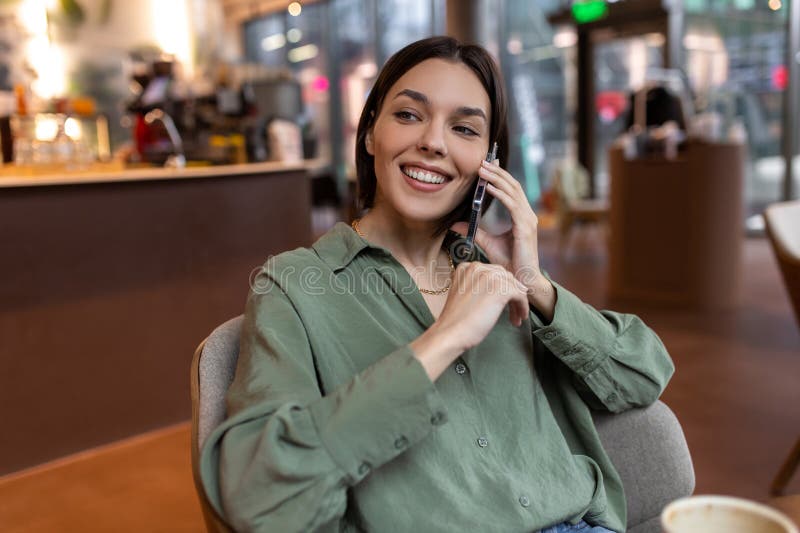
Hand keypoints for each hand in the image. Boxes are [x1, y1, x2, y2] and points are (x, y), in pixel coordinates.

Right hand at [411, 262, 528, 380]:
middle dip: (511, 294)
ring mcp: (490, 277)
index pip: (493, 273)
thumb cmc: (456, 320)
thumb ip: (479, 287)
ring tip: (517, 318)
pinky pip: (520, 295)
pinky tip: (519, 318)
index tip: (504, 303)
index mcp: (467, 267)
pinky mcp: (500, 289)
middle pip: (505, 278)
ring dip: (518, 303)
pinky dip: (523, 307)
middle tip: (513, 312)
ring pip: (514, 286)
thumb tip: (501, 290)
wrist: (451, 333)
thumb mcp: (465, 295)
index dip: (502, 288)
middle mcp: (478, 267)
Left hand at [450, 159, 552, 311]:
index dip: (500, 176)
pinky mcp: (525, 227)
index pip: (512, 189)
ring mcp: (528, 220)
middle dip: (497, 172)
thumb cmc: (508, 263)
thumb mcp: (487, 243)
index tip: (488, 164)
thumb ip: (474, 230)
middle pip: (513, 185)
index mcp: (522, 216)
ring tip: (483, 169)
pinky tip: (488, 187)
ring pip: (513, 191)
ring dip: (497, 178)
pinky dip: (500, 194)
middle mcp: (527, 215)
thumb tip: (455, 224)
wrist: (521, 281)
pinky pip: (512, 205)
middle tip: (482, 161)